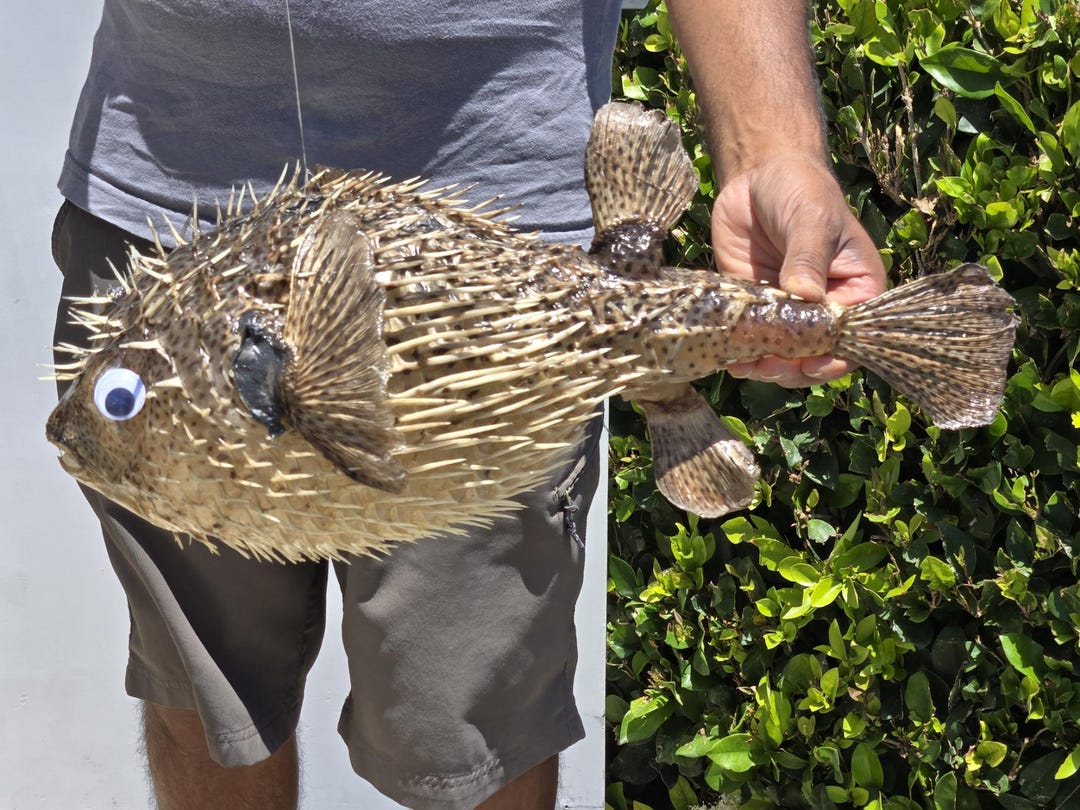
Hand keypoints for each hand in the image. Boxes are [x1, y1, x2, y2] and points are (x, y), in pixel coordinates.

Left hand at [710, 154, 886, 386]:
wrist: (758, 176)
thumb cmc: (801, 191)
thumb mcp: (811, 220)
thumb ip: (808, 259)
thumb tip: (806, 297)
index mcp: (855, 290)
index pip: (851, 337)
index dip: (835, 357)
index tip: (812, 364)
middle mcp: (824, 308)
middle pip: (815, 355)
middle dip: (793, 367)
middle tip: (769, 365)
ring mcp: (788, 311)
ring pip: (781, 355)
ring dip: (765, 366)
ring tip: (747, 365)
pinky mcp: (755, 308)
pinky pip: (751, 339)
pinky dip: (741, 352)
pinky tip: (730, 358)